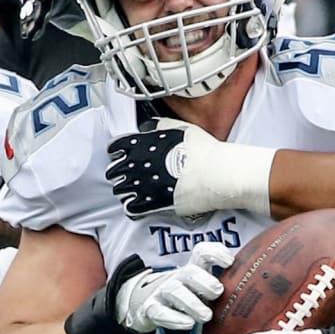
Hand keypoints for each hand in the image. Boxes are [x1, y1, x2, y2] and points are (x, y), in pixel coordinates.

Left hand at [106, 118, 274, 219]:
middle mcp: (141, 164)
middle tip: (122, 174)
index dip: (116, 151)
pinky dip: (130, 206)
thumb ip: (161, 127)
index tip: (117, 155)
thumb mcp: (182, 129)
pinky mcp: (155, 204)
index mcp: (146, 145)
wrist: (219, 174)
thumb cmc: (205, 150)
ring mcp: (146, 185)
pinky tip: (133, 205)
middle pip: (116, 170)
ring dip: (123, 189)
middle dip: (117, 172)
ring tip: (127, 190)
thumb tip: (149, 126)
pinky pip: (132, 207)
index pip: (117, 147)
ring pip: (121, 189)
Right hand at [114, 242, 233, 332]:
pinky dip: (174, 319)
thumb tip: (258, 287)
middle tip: (218, 292)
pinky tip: (188, 324)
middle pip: (190, 271)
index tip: (230, 262)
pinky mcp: (151, 309)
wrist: (148, 307)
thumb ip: (226, 285)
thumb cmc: (188, 297)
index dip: (216, 252)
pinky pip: (159, 312)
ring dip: (192, 303)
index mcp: (194, 269)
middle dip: (205, 280)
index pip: (202, 252)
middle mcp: (178, 278)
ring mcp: (163, 293)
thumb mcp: (203, 288)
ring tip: (206, 316)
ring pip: (175, 291)